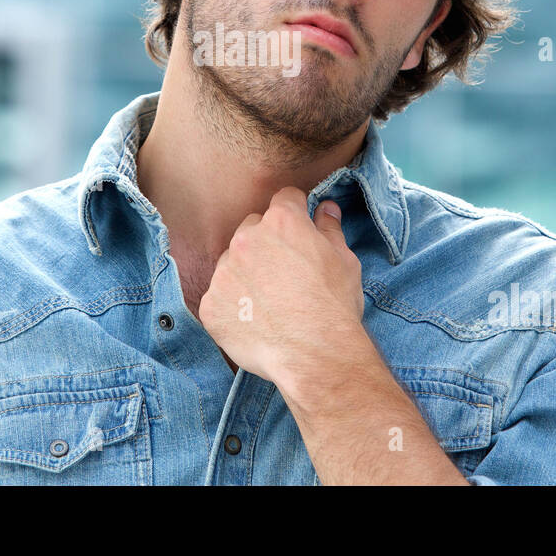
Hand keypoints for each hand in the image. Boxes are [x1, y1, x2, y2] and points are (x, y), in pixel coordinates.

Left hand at [198, 187, 365, 389]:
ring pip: (232, 262)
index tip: (300, 231)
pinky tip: (256, 322)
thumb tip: (326, 208)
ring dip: (246, 274)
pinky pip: (219, 297)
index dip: (296, 214)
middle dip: (267, 244)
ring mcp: (224, 272)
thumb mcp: (344, 261)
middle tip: (285, 273)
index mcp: (282, 222)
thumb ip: (329, 229)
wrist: (315, 356)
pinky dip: (233, 307)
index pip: (284, 199)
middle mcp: (247, 239)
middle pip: (253, 228)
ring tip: (271, 302)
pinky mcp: (211, 305)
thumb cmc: (335, 307)